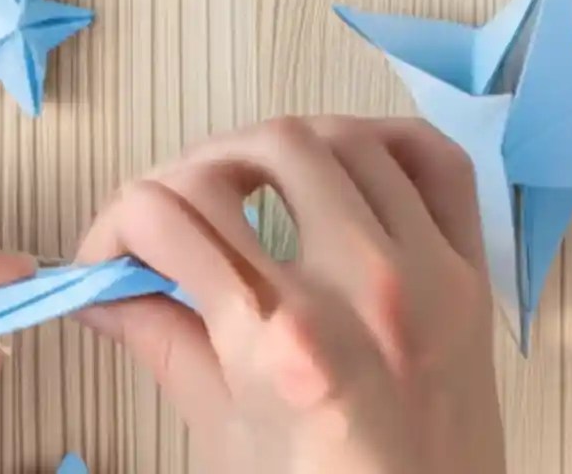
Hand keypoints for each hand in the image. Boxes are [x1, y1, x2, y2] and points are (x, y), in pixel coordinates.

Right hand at [76, 117, 502, 473]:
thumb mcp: (222, 432)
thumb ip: (160, 340)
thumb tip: (100, 290)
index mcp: (280, 339)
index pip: (169, 214)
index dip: (114, 223)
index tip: (110, 255)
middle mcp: (357, 286)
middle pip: (258, 149)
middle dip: (193, 169)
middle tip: (176, 215)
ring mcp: (426, 270)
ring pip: (342, 137)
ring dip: (277, 150)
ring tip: (250, 189)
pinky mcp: (471, 273)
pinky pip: (434, 160)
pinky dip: (380, 141)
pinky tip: (340, 167)